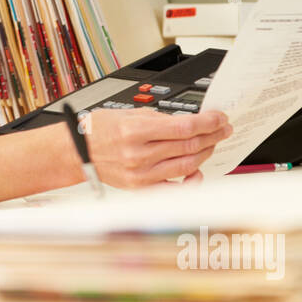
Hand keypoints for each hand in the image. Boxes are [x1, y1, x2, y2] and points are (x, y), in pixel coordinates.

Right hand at [81, 109, 231, 188]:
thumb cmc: (99, 130)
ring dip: (205, 152)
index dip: (207, 122)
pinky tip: (198, 170)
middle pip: (189, 145)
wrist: (78, 151)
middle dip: (212, 135)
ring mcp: (141, 174)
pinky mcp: (141, 187)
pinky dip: (190, 179)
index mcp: (135, 132)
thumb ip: (159, 119)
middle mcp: (139, 155)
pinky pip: (174, 187)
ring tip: (212, 143)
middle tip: (223, 128)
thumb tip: (189, 122)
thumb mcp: (128, 114)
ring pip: (187, 164)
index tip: (219, 117)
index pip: (184, 127)